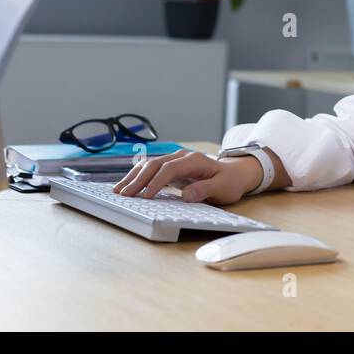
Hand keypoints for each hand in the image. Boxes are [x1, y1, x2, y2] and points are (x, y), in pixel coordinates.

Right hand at [111, 150, 259, 205]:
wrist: (234, 174)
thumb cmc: (229, 182)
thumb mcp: (223, 188)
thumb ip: (206, 190)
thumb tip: (186, 195)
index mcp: (193, 160)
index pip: (169, 169)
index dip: (156, 182)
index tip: (146, 196)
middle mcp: (181, 157)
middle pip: (154, 165)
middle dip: (138, 179)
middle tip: (123, 195)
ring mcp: (175, 161)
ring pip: (149, 165)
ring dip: (133, 177)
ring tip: (118, 191)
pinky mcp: (171, 168)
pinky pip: (151, 170)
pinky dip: (138, 177)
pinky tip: (127, 186)